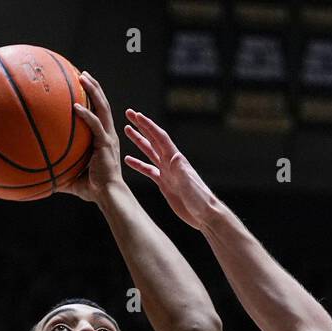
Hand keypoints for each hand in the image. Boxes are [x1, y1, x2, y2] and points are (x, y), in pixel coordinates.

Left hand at [57, 71, 124, 201]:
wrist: (109, 195)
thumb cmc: (93, 189)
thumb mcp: (73, 177)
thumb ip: (60, 171)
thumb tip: (41, 174)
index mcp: (104, 139)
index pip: (100, 114)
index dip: (94, 99)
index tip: (83, 87)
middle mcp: (108, 135)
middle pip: (103, 105)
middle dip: (94, 88)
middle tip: (83, 74)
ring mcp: (108, 138)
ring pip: (103, 108)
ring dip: (93, 91)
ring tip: (83, 77)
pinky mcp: (105, 144)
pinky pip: (95, 125)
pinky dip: (86, 114)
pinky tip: (75, 106)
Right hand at [122, 109, 217, 229]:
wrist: (204, 215)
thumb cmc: (200, 199)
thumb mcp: (189, 183)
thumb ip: (181, 171)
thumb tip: (175, 157)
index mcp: (176, 160)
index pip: (160, 138)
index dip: (148, 125)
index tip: (136, 114)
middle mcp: (171, 163)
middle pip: (153, 140)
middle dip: (141, 126)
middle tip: (128, 114)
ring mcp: (167, 173)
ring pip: (150, 152)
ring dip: (139, 141)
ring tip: (126, 130)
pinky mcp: (164, 184)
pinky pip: (149, 171)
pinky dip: (138, 164)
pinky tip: (128, 160)